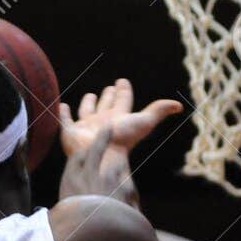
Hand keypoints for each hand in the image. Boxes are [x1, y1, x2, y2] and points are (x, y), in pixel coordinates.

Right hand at [59, 79, 181, 157]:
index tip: (122, 82)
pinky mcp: (71, 133)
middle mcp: (103, 122)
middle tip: (110, 87)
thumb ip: (158, 111)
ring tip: (90, 95)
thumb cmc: (122, 141)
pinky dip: (64, 114)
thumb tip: (179, 106)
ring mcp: (87, 127)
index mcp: (118, 118)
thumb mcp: (143, 123)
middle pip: (107, 106)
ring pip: (88, 111)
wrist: (100, 158)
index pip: (122, 101)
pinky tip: (62, 106)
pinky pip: (66, 121)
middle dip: (108, 97)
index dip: (123, 91)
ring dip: (89, 103)